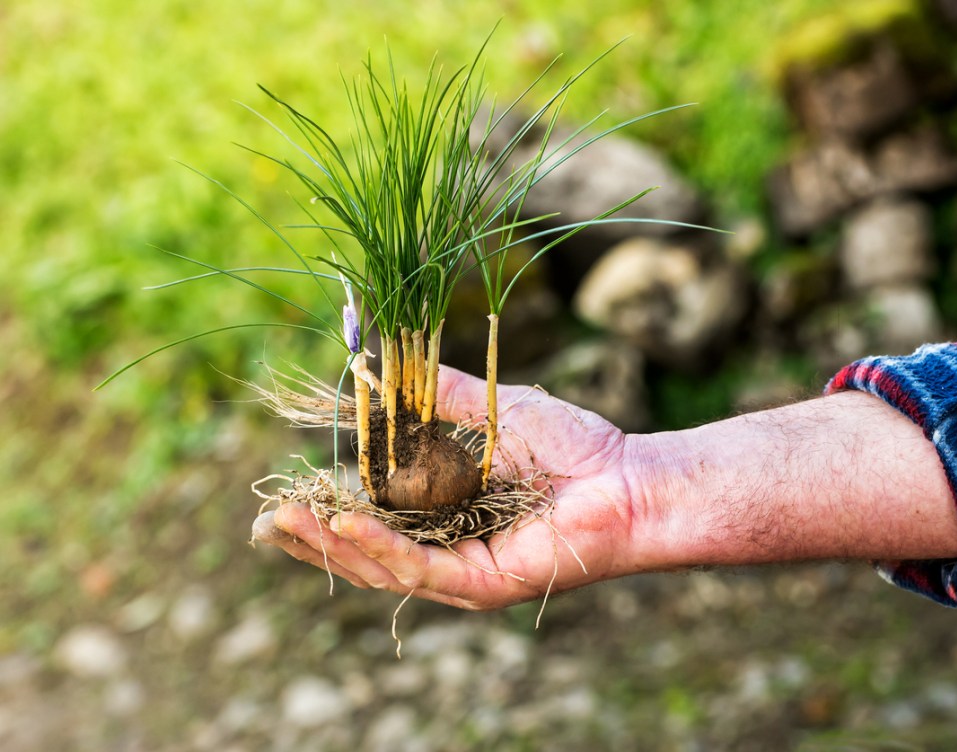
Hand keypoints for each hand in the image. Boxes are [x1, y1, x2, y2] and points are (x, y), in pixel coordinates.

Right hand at [253, 365, 647, 609]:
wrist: (628, 477)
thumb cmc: (573, 447)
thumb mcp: (492, 410)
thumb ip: (439, 395)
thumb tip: (381, 367)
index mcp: (445, 515)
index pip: (372, 521)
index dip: (326, 510)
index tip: (286, 490)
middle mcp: (448, 550)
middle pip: (364, 555)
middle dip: (313, 540)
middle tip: (265, 520)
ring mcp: (463, 573)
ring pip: (381, 569)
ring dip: (331, 547)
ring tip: (285, 522)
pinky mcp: (483, 585)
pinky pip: (419, 569)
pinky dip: (379, 547)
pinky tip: (346, 524)